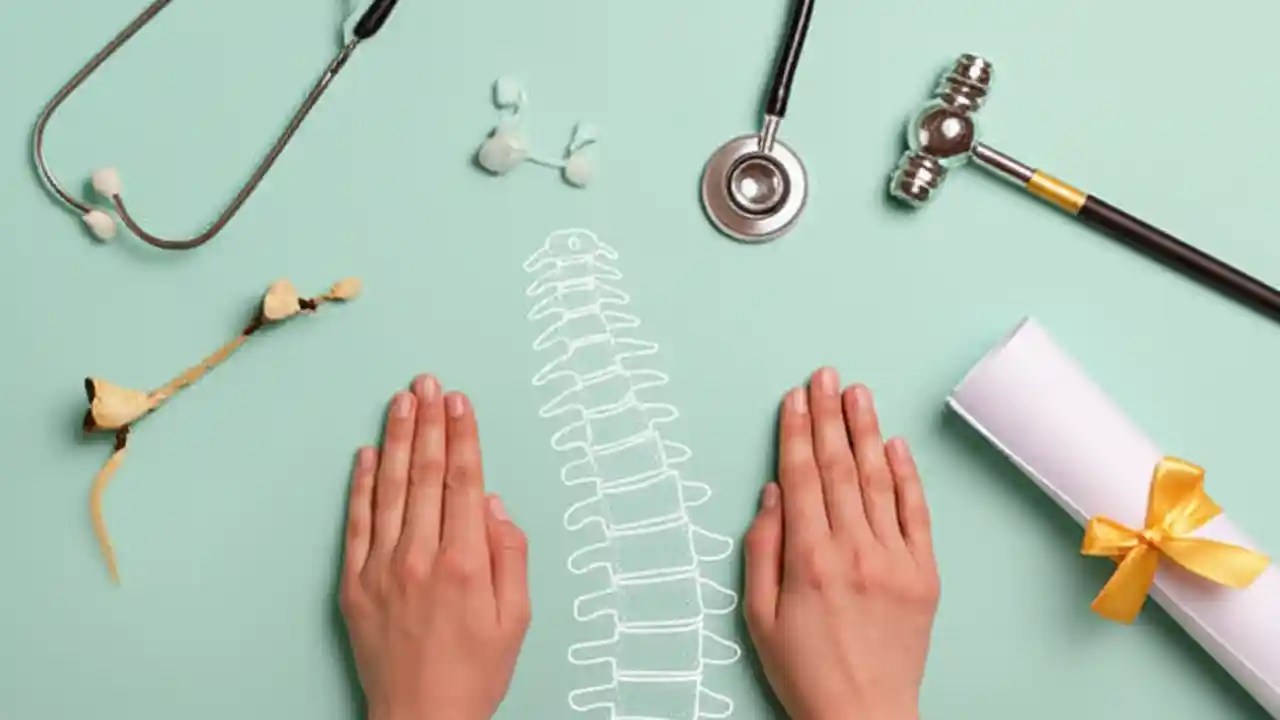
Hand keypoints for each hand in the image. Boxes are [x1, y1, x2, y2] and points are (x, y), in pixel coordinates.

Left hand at [339, 375, 530, 719]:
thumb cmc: (475, 674)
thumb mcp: (517, 619)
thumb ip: (510, 555)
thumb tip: (492, 503)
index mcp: (466, 564)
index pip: (462, 481)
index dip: (462, 436)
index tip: (460, 402)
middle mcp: (421, 558)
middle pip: (424, 475)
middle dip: (429, 423)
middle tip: (429, 383)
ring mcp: (382, 569)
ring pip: (388, 490)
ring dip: (395, 439)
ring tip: (401, 401)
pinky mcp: (354, 585)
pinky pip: (357, 524)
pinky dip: (360, 486)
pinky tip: (365, 454)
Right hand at [745, 368, 939, 719]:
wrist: (864, 717)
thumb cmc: (804, 671)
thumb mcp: (758, 616)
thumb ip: (763, 549)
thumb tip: (773, 494)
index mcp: (808, 559)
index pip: (802, 476)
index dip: (796, 431)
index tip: (795, 397)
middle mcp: (854, 551)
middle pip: (838, 467)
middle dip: (829, 416)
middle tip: (826, 376)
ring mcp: (894, 560)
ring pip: (877, 480)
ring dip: (865, 431)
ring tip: (858, 393)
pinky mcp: (924, 575)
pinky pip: (915, 513)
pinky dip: (906, 475)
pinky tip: (893, 444)